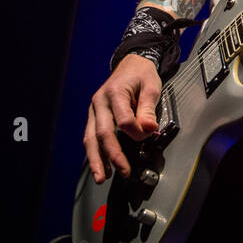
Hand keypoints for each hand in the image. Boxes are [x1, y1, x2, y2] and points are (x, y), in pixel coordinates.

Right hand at [83, 54, 162, 182]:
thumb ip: (148, 109)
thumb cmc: (141, 74)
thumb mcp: (151, 87)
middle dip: (111, 155)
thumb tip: (149, 129)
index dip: (137, 132)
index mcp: (115, 93)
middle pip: (102, 133)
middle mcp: (100, 102)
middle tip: (123, 171)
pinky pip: (91, 136)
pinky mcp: (94, 116)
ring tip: (101, 177)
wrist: (131, 64)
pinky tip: (101, 166)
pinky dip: (95, 153)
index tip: (148, 135)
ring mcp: (94, 109)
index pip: (123, 120)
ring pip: (91, 138)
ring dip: (96, 159)